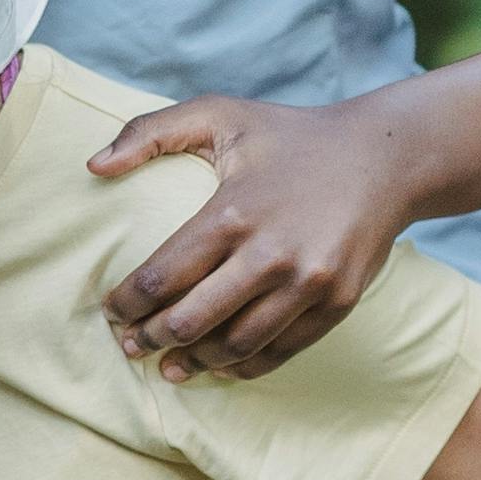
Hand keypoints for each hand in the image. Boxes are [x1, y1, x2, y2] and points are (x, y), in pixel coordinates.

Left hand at [89, 90, 423, 375]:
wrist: (387, 156)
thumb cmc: (292, 135)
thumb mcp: (221, 113)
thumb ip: (150, 132)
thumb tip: (92, 166)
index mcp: (234, 212)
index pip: (161, 277)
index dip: (126, 303)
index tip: (111, 310)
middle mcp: (271, 255)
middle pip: (191, 321)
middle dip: (150, 339)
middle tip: (130, 345)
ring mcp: (308, 284)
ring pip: (235, 346)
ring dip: (194, 363)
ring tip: (169, 365)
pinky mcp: (337, 304)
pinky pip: (279, 352)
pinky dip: (243, 366)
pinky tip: (219, 365)